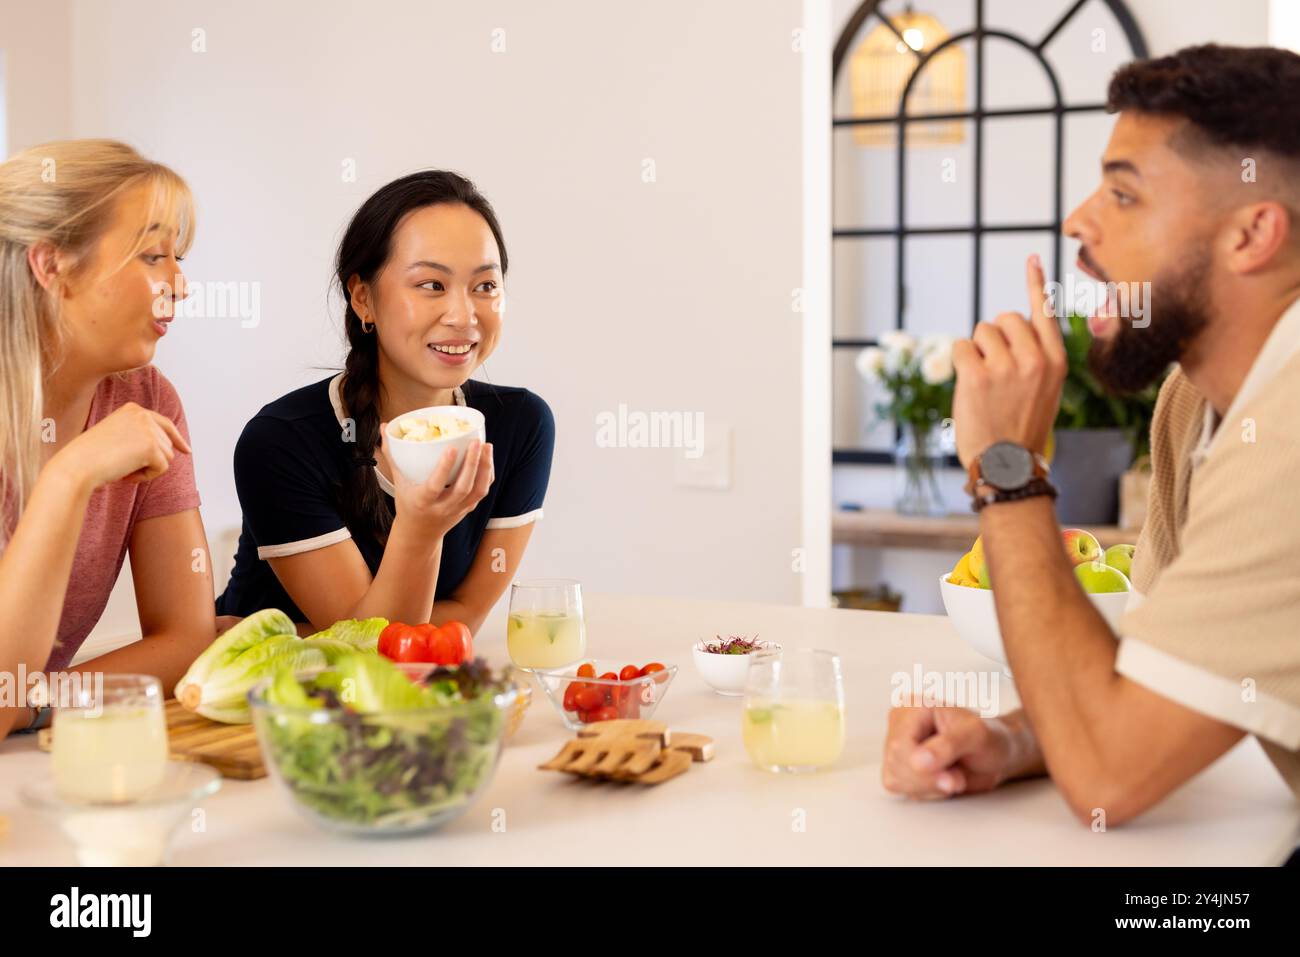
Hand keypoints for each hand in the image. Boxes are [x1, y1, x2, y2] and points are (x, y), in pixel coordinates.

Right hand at [49, 401, 190, 491]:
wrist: (77, 466)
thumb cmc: (90, 456)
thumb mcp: (116, 437)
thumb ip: (139, 436)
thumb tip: (168, 449)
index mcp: (132, 409)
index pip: (164, 424)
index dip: (177, 439)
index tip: (186, 451)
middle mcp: (143, 415)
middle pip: (167, 444)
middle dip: (150, 460)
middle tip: (123, 466)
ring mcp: (148, 429)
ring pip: (167, 457)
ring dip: (147, 469)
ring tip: (122, 468)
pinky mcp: (152, 446)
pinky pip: (162, 468)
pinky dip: (146, 476)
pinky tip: (126, 474)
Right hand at [378, 430, 493, 539]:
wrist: (419, 533)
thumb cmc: (408, 504)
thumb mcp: (398, 482)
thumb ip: (392, 455)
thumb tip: (384, 428)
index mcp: (423, 501)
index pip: (436, 486)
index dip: (445, 468)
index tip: (452, 448)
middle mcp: (442, 508)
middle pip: (463, 488)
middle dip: (472, 464)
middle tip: (476, 442)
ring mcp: (458, 509)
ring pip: (478, 491)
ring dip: (485, 468)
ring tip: (486, 446)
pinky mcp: (468, 508)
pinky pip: (482, 491)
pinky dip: (487, 474)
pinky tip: (488, 457)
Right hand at [881, 705, 1036, 798]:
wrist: (997, 754)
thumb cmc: (989, 738)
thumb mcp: (976, 735)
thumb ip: (948, 745)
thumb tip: (917, 761)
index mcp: (911, 706)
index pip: (900, 746)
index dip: (922, 768)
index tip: (952, 778)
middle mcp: (899, 725)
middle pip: (896, 764)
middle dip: (929, 779)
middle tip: (958, 778)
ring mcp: (898, 746)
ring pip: (896, 779)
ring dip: (928, 787)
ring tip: (954, 777)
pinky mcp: (901, 767)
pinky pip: (902, 789)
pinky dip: (926, 792)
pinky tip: (944, 782)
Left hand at [951, 255, 1066, 467]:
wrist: (1006, 466)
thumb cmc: (1021, 428)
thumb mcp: (1044, 390)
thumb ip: (1036, 357)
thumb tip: (1007, 324)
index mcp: (1057, 361)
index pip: (1044, 312)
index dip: (1035, 284)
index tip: (1031, 257)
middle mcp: (1036, 359)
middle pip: (1005, 318)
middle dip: (994, 337)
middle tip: (995, 370)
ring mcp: (1008, 367)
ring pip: (981, 331)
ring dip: (977, 351)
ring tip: (985, 384)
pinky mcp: (978, 376)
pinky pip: (961, 347)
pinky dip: (960, 362)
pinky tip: (969, 386)